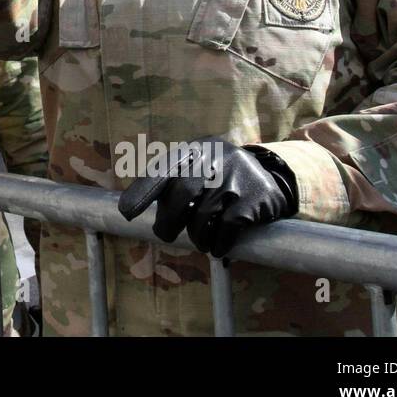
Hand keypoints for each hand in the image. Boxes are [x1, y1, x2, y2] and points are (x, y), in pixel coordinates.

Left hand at [118, 139, 297, 257]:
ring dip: (197, 236)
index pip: (163, 168)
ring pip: (203, 215)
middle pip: (182, 194)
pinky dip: (218, 242)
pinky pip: (226, 227)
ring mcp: (235, 177)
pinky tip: (218, 247)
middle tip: (166, 235)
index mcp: (194, 150)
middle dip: (169, 221)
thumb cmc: (219, 177)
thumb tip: (141, 214)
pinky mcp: (253, 199)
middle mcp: (215, 158)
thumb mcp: (197, 167)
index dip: (143, 190)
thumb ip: (171, 182)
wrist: (270, 177)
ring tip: (200, 241)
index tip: (127, 213)